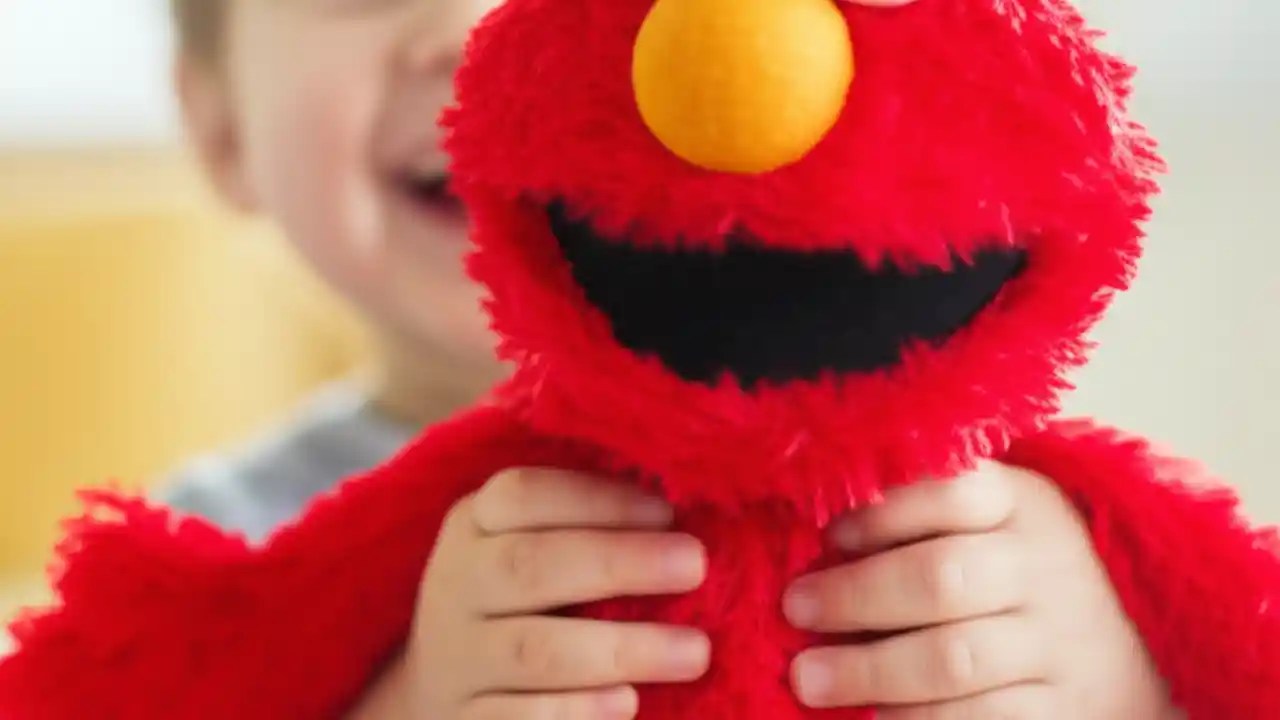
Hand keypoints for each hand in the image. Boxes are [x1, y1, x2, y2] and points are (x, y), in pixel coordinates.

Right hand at [396, 469, 709, 719]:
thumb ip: (583, 527)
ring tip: (695, 651)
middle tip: (695, 564)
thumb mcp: (524, 546)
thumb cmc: (514, 600)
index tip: (667, 513)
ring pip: (536, 651)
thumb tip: (680, 517)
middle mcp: (457, 586)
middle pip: (529, 567)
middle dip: (618, 562)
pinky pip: (523, 718)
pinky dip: (579, 711)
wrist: (444, 686)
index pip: (522, 496)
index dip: (597, 501)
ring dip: (622, 649)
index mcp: (473, 525)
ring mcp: (458, 659)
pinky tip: (629, 702)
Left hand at [784, 464, 1176, 718]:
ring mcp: (1060, 645)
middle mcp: (1047, 568)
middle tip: (795, 608)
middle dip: (856, 595)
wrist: (1134, 653)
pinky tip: (874, 716)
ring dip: (869, 670)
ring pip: (953, 657)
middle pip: (941, 577)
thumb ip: (925, 513)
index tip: (826, 535)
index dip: (879, 512)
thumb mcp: (996, 523)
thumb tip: (817, 536)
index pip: (949, 491)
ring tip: (808, 678)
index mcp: (1025, 506)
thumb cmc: (1025, 578)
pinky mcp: (1066, 712)